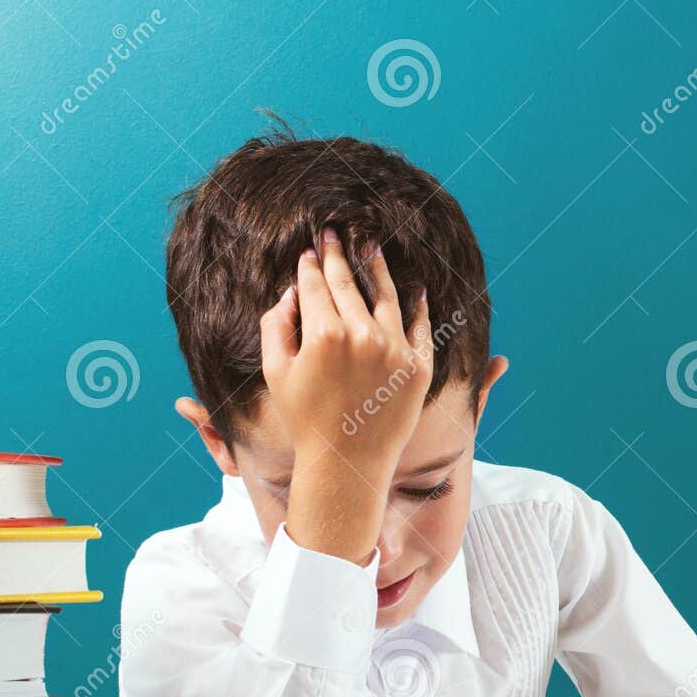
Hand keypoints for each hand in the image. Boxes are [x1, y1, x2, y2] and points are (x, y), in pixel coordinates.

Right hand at [258, 228, 432, 561]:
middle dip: (338, 255)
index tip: (311, 250)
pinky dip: (418, 306)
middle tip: (334, 233)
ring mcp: (395, 350)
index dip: (311, 265)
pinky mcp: (419, 367)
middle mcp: (363, 335)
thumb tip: (293, 291)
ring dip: (377, 269)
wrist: (347, 463)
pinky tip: (415, 289)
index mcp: (324, 334)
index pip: (316, 286)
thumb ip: (276, 325)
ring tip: (371, 248)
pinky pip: (420, 326)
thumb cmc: (305, 420)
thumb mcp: (276, 372)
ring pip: (387, 296)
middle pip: (348, 284)